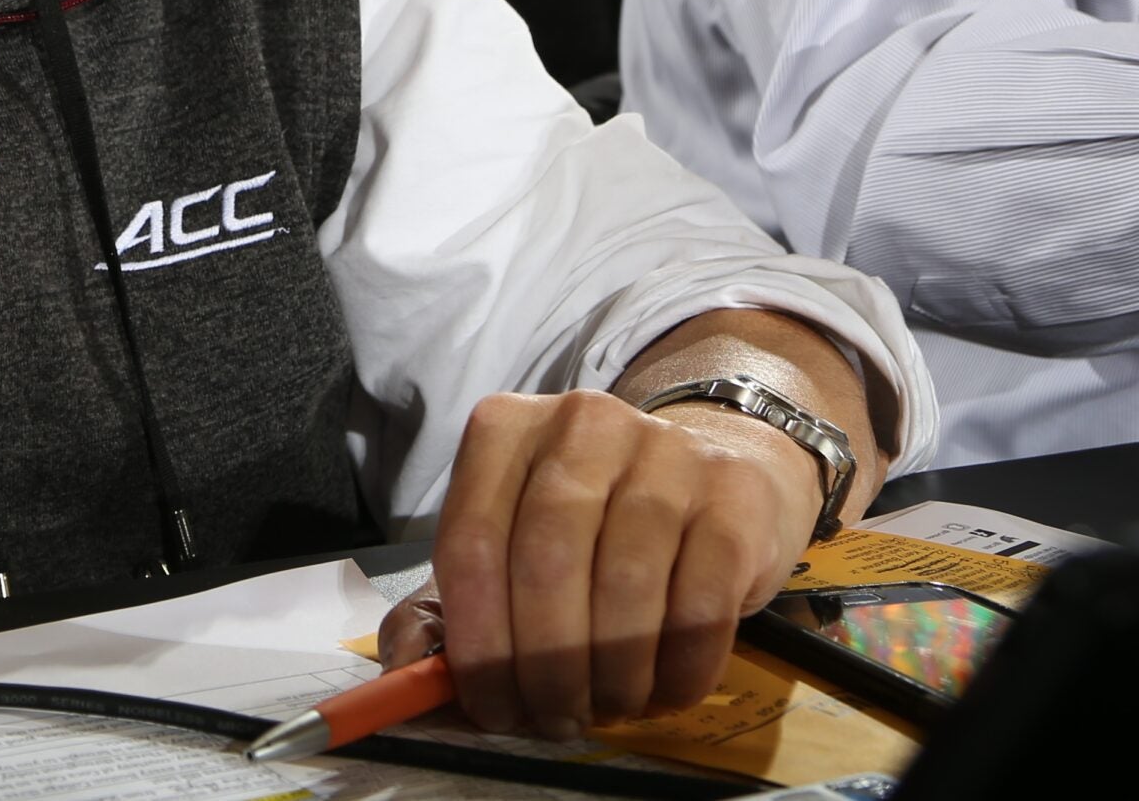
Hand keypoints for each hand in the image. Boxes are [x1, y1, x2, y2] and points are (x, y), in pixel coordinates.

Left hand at [380, 391, 821, 738]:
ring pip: (624, 588)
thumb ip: (447, 606)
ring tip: (607, 705)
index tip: (489, 707)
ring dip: (611, 675)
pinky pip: (699, 605)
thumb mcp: (510, 543)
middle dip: (543, 665)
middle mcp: (580, 424)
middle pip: (544, 565)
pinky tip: (664, 690)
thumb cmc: (595, 521)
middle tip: (551, 718)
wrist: (716, 466)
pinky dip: (677, 669)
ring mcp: (665, 452)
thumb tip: (407, 669)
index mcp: (503, 428)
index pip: (470, 543)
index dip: (476, 642)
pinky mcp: (734, 496)